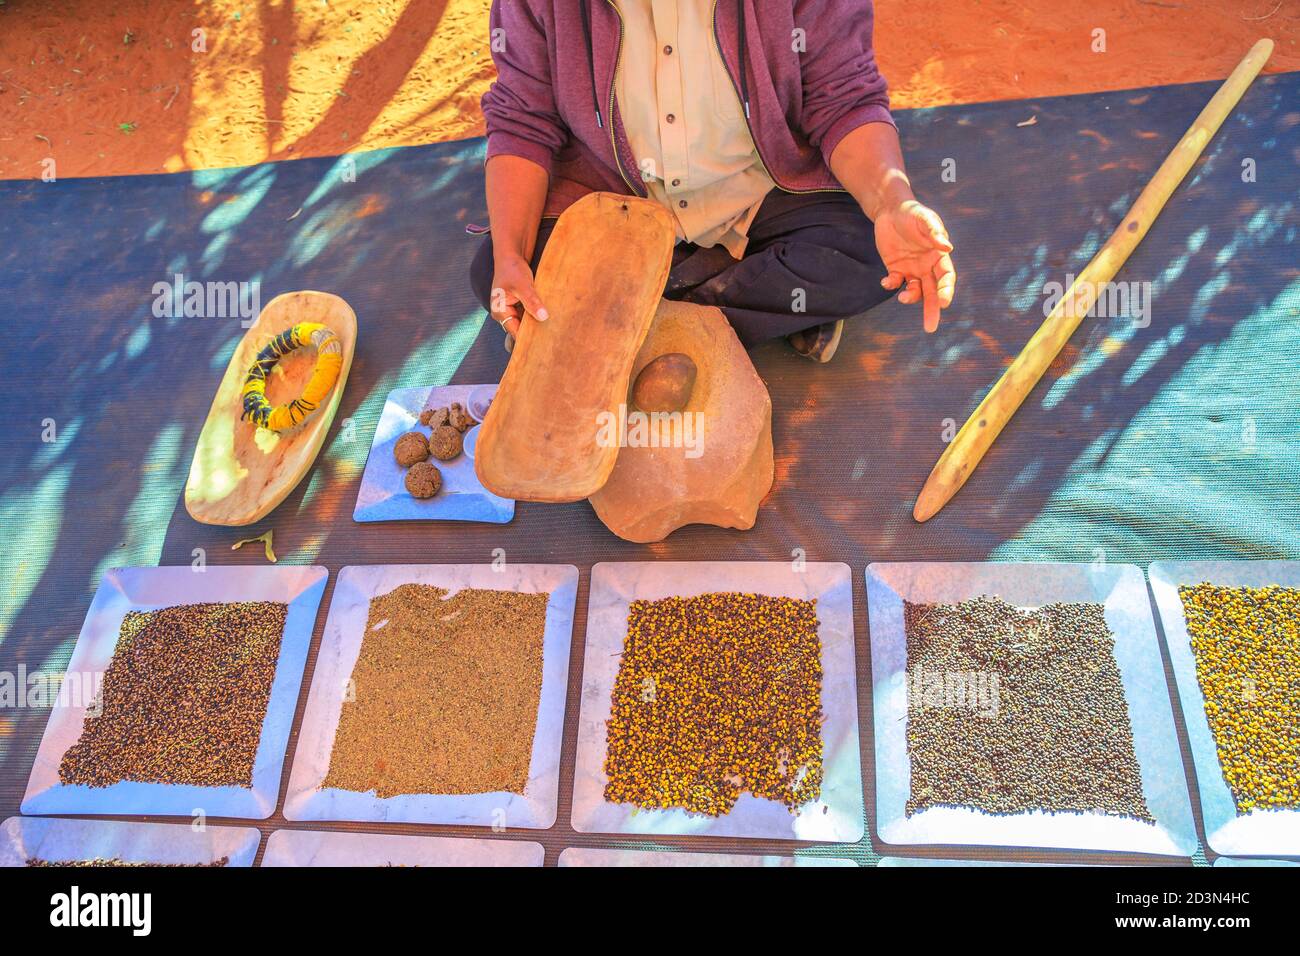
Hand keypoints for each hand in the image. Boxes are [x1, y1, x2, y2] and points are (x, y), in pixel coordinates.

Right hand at [490, 254, 548, 337]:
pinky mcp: (520, 306)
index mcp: (500, 311)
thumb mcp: (523, 285)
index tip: (544, 343)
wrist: (512, 254)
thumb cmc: (513, 268)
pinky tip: (550, 319)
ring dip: (537, 324)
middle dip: (534, 333)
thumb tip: (543, 317)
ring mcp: (512, 310)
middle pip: (521, 330)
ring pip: (526, 323)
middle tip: (552, 340)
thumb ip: (532, 301)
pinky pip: (530, 316)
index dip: (529, 339)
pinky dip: (538, 316)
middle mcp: (504, 314)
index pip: (515, 333)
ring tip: (553, 332)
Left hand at [875, 200, 955, 332]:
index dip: (946, 290)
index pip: (946, 277)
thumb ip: (934, 232)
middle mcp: (927, 266)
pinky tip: (887, 281)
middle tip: (930, 327)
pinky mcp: (895, 269)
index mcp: (938, 256)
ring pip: (914, 291)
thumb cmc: (913, 212)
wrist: (891, 210)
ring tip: (903, 297)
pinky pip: (895, 282)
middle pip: (933, 292)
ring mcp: (911, 269)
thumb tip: (947, 247)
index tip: (944, 301)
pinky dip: (891, 285)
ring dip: (910, 298)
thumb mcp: (925, 218)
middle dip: (932, 309)